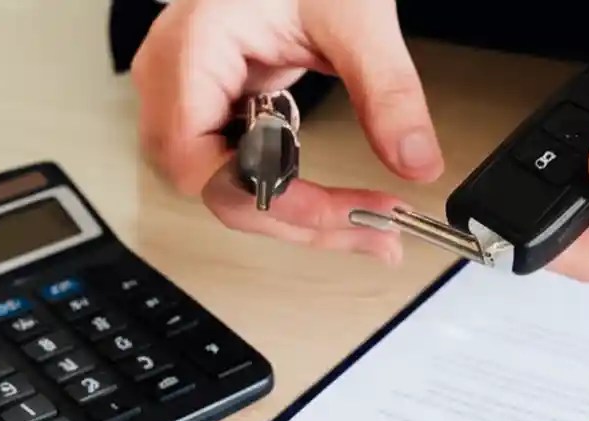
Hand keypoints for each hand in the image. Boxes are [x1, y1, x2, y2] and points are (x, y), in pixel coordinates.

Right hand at [130, 0, 443, 263]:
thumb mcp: (355, 14)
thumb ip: (388, 90)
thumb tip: (415, 160)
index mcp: (192, 50)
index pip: (203, 165)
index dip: (270, 202)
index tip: (343, 212)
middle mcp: (174, 77)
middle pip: (212, 188)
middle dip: (294, 220)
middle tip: (370, 232)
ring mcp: (187, 90)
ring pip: (223, 187)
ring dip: (293, 215)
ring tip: (362, 224)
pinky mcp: (214, 99)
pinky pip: (237, 165)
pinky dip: (287, 189)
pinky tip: (333, 198)